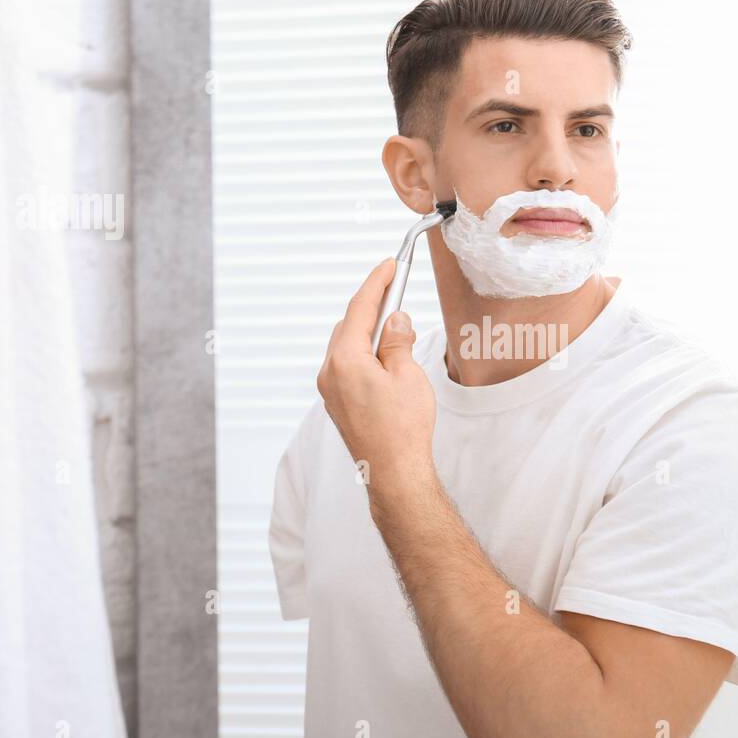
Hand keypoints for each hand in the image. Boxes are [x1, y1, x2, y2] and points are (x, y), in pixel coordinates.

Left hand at [316, 258, 435, 493]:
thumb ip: (398, 342)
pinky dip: (364, 354)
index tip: (389, 265)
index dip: (377, 283)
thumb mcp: (408, 376)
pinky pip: (346, 366)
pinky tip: (385, 359)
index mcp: (345, 360)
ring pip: (346, 346)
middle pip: (349, 325)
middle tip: (398, 294)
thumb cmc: (402, 429)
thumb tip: (395, 320)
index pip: (360, 308)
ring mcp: (330, 389)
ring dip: (369, 333)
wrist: (393, 472)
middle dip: (373, 308)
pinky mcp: (336, 402)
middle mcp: (330, 372)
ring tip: (399, 333)